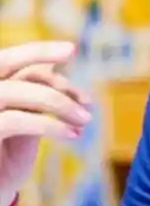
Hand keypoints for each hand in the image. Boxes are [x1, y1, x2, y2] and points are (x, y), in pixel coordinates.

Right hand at [0, 41, 88, 203]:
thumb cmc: (9, 155)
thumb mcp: (26, 119)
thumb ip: (35, 93)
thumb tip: (56, 66)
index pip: (6, 60)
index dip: (36, 51)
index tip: (72, 50)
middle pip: (4, 62)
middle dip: (38, 52)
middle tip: (72, 51)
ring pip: (18, 90)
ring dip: (60, 101)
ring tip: (85, 117)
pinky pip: (18, 120)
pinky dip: (52, 124)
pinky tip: (74, 134)